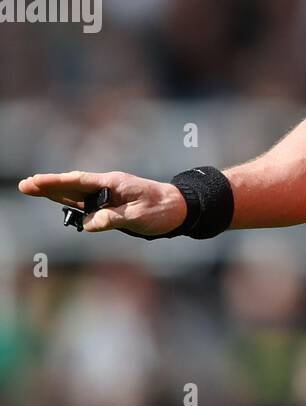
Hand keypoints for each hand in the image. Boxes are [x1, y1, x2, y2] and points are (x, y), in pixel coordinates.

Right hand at [18, 170, 187, 237]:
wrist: (180, 206)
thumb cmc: (162, 209)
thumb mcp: (139, 216)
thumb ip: (113, 218)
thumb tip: (89, 224)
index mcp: (113, 183)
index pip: (79, 182)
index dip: (57, 182)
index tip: (37, 181)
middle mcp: (108, 186)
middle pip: (72, 185)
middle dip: (48, 185)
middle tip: (25, 185)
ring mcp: (109, 193)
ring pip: (77, 192)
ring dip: (55, 191)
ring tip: (33, 188)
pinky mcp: (111, 203)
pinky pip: (86, 201)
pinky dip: (69, 200)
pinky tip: (57, 199)